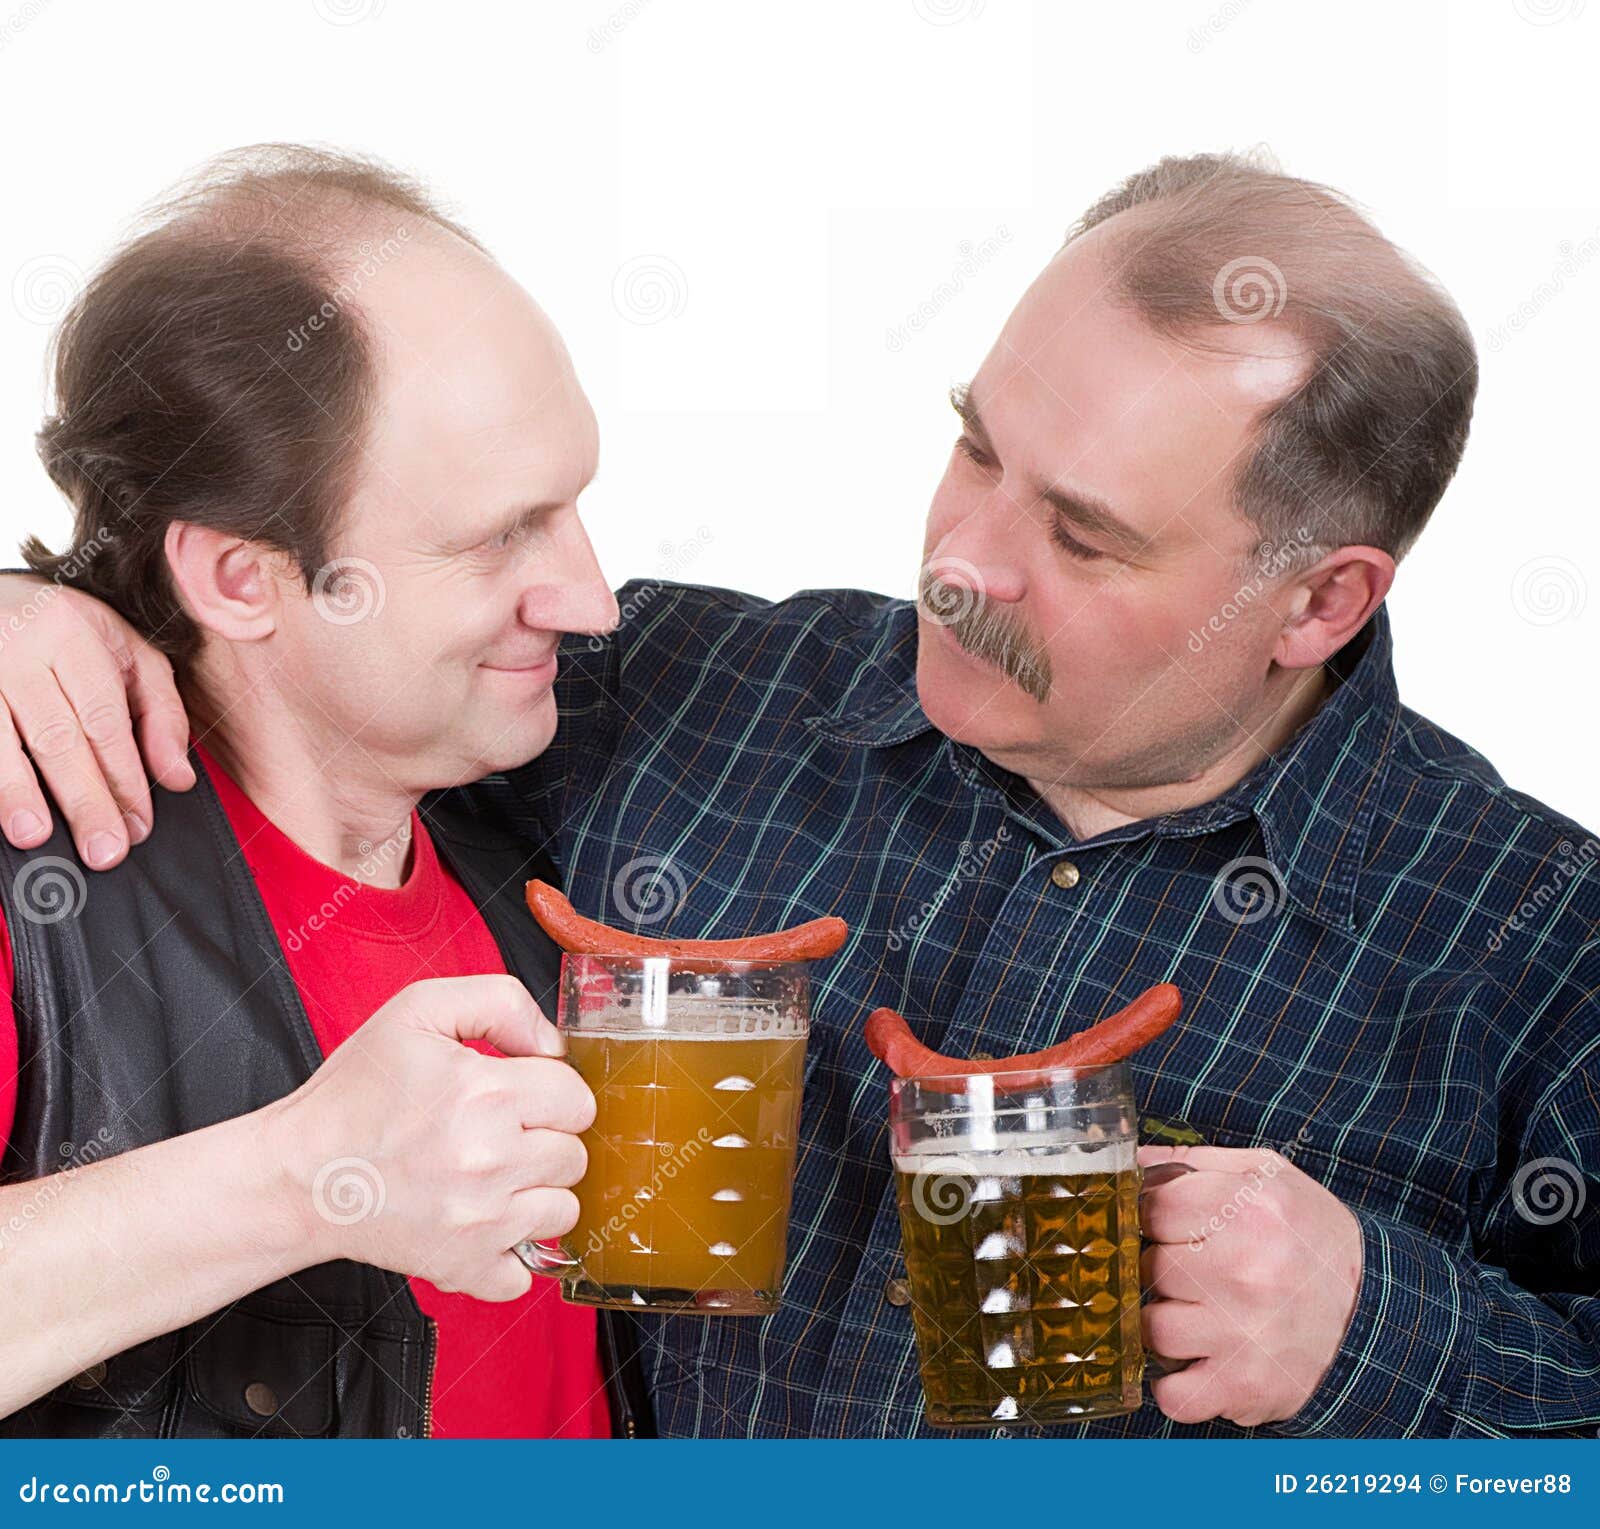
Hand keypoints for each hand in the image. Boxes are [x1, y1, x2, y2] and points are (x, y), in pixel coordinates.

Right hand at [0, 575, 192, 867]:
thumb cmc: (69, 633)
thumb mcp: (129, 654)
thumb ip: (162, 713)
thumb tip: (178, 778)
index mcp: (74, 633)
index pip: (104, 719)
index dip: (124, 777)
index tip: (138, 825)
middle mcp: (19, 648)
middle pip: (56, 736)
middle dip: (84, 799)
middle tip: (104, 851)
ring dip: (17, 794)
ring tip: (37, 837)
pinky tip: (0, 814)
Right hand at [262, 974, 594, 1301]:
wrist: (297, 1174)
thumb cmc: (353, 1096)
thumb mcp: (418, 1010)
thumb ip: (499, 1004)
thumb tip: (553, 1044)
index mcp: (487, 1093)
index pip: (577, 1099)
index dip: (551, 1092)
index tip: (518, 1096)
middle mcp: (491, 1158)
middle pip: (574, 1155)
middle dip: (545, 1141)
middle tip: (500, 1136)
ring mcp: (480, 1220)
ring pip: (563, 1212)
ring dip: (536, 1195)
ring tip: (493, 1179)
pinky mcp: (462, 1266)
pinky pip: (526, 1275)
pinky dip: (511, 1256)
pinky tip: (483, 1225)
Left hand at [1137, 1143, 1362, 1427]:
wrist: (1374, 1317)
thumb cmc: (1314, 1241)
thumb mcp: (1268, 1178)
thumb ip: (1195, 1163)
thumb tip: (1134, 1164)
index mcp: (1250, 1211)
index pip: (1154, 1207)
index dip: (1154, 1217)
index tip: (1168, 1227)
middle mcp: (1244, 1271)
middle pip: (1151, 1266)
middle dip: (1165, 1268)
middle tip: (1195, 1271)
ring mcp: (1242, 1333)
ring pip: (1153, 1328)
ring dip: (1167, 1323)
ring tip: (1198, 1315)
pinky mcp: (1245, 1386)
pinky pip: (1175, 1395)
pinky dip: (1175, 1386)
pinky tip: (1196, 1363)